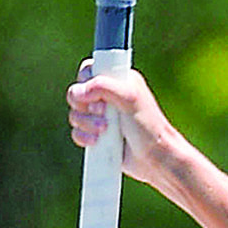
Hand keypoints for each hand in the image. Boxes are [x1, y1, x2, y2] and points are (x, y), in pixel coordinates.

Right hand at [66, 62, 174, 182]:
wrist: (153, 157)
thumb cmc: (147, 125)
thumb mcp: (129, 98)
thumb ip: (103, 86)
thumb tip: (77, 91)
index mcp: (117, 80)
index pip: (88, 70)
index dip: (85, 81)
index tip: (96, 93)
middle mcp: (106, 96)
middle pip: (76, 93)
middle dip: (85, 105)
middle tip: (103, 112)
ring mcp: (99, 116)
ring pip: (75, 114)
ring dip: (86, 123)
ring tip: (105, 130)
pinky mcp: (95, 134)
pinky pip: (76, 132)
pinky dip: (83, 136)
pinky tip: (96, 141)